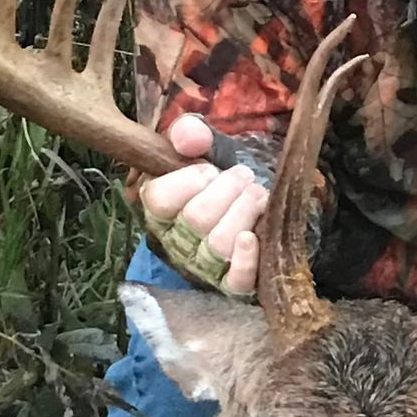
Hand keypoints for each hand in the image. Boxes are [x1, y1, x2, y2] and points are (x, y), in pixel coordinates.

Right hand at [140, 114, 268, 295]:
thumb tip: (191, 138)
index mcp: (160, 210)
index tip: (209, 170)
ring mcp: (203, 266)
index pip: (159, 200)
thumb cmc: (213, 180)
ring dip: (243, 212)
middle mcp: (176, 242)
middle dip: (227, 190)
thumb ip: (188, 134)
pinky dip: (246, 259)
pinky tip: (253, 237)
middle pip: (197, 219)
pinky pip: (236, 280)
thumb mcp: (197, 150)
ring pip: (218, 244)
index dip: (187, 181)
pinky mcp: (231, 283)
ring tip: (257, 195)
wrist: (239, 207)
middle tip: (244, 177)